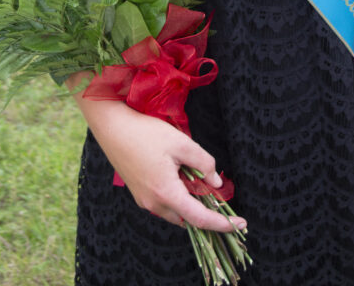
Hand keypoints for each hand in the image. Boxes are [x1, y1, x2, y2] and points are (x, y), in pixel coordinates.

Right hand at [78, 95, 246, 232]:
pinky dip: (177, 196)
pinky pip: (164, 203)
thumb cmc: (147, 133)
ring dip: (190, 202)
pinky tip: (179, 175)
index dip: (222, 224)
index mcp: (167, 194)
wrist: (113, 128)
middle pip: (188, 217)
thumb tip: (216, 183)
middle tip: (218, 193)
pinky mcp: (139, 193)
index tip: (240, 225)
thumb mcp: (182, 143)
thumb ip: (204, 163)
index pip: (200, 219)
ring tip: (196, 178)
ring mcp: (144, 201)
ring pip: (175, 211)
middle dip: (206, 209)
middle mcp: (154, 204)